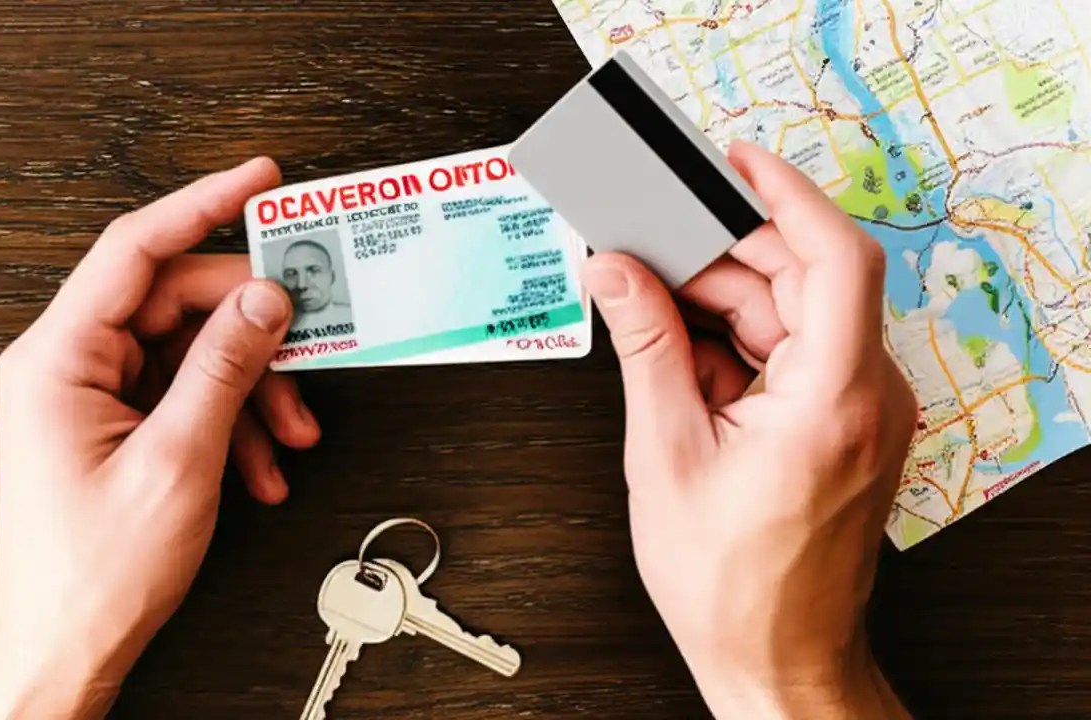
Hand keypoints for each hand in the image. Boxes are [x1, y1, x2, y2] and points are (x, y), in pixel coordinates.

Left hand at [0, 158, 319, 718]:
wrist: (67, 647)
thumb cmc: (93, 573)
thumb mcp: (178, 462)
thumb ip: (223, 369)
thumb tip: (263, 301)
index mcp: (59, 358)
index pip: (136, 249)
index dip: (203, 203)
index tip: (258, 180)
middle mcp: (71, 365)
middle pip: (179, 304)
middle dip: (252, 333)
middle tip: (309, 338)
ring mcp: (95, 395)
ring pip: (193, 353)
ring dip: (251, 389)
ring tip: (288, 434)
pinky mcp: (118, 423)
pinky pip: (188, 394)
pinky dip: (234, 423)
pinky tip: (260, 464)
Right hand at [583, 142, 915, 717]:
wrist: (775, 657)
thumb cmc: (730, 584)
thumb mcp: (665, 453)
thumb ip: (644, 347)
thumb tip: (616, 273)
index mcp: (832, 401)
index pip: (834, 260)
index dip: (784, 196)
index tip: (734, 161)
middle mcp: (863, 397)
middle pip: (802, 280)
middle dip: (720, 255)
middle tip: (644, 243)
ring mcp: (856, 409)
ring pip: (792, 314)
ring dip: (720, 301)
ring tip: (646, 302)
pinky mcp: (838, 422)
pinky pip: (791, 352)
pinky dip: (734, 341)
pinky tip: (677, 347)